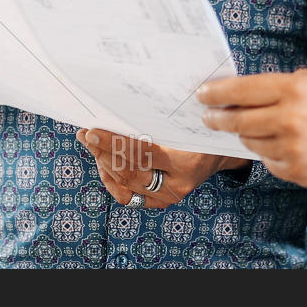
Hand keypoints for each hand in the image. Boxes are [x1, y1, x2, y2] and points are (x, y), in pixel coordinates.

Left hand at [77, 129, 249, 208]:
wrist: (220, 153)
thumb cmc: (202, 129)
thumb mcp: (188, 120)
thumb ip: (161, 117)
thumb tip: (120, 103)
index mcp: (187, 162)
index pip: (142, 153)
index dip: (114, 143)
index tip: (93, 131)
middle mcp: (177, 185)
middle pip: (129, 172)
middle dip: (102, 152)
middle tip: (86, 135)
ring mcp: (167, 197)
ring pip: (125, 185)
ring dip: (102, 163)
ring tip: (90, 144)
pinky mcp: (159, 202)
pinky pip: (127, 197)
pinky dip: (111, 180)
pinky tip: (102, 163)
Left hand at [198, 70, 306, 186]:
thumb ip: (276, 85)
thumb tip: (239, 92)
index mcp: (292, 90)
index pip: (241, 90)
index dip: (217, 93)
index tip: (202, 94)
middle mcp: (288, 119)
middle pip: (238, 120)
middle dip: (217, 117)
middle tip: (208, 116)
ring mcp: (290, 148)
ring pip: (249, 141)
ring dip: (246, 134)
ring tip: (255, 128)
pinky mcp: (293, 171)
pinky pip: (265, 160)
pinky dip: (267, 152)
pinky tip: (280, 144)